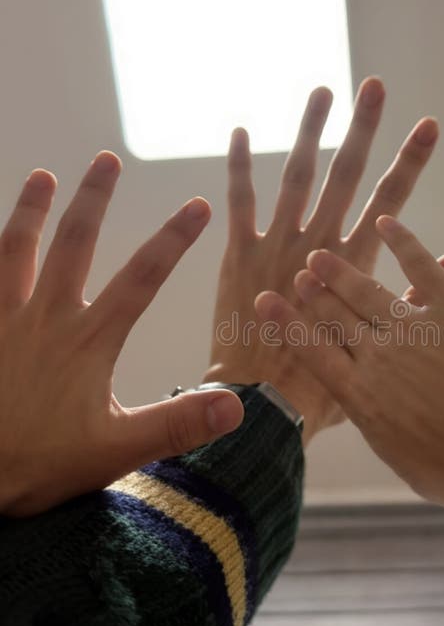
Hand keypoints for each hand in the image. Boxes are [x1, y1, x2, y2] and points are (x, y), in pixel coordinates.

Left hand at [0, 152, 242, 516]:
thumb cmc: (40, 465)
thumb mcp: (118, 451)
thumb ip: (177, 425)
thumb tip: (237, 404)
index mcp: (87, 342)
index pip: (141, 278)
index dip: (174, 239)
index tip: (197, 205)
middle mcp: (44, 319)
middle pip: (73, 245)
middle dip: (93, 199)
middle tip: (107, 160)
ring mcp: (3, 321)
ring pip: (15, 250)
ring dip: (29, 210)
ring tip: (40, 178)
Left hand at [204, 78, 439, 442]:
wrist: (266, 406)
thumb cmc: (327, 382)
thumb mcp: (385, 343)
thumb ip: (420, 296)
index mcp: (357, 266)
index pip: (391, 204)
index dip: (410, 162)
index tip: (428, 125)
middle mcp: (320, 247)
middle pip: (347, 177)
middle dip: (363, 131)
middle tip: (374, 86)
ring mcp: (278, 248)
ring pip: (297, 179)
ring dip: (309, 133)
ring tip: (321, 90)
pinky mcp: (239, 257)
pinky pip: (240, 204)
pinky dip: (239, 168)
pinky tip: (241, 130)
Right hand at [255, 216, 443, 512]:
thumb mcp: (409, 466)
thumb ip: (387, 434)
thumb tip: (381, 421)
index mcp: (363, 397)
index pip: (312, 352)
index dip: (288, 324)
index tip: (265, 301)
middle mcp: (378, 355)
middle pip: (334, 316)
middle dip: (313, 293)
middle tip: (299, 273)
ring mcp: (414, 326)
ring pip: (365, 290)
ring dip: (341, 270)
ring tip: (322, 254)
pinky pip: (420, 266)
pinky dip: (403, 242)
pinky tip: (387, 224)